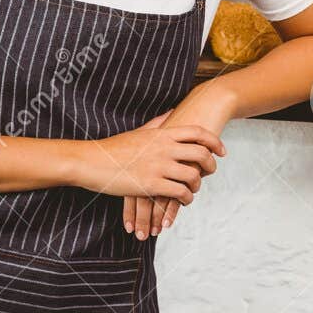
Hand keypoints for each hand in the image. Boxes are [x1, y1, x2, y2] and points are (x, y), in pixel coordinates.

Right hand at [78, 115, 221, 222]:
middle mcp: (164, 148)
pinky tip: (183, 200)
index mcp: (162, 133)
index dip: (215, 142)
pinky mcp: (151, 185)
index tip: (222, 151)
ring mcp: (158, 166)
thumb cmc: (114, 148)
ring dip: (197, 185)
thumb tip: (173, 112)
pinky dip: (186, 198)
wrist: (90, 161)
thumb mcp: (140, 131)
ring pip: (193, 176)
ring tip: (194, 189)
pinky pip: (179, 192)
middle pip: (201, 154)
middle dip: (211, 165)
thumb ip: (159, 122)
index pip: (198, 133)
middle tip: (210, 172)